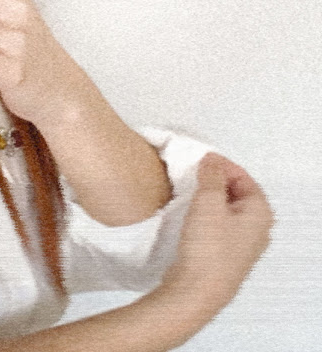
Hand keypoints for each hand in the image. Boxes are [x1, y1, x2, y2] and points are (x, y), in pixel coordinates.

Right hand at [160, 152, 272, 319]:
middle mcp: (257, 229)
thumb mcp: (209, 202)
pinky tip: (190, 213)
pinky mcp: (225, 254)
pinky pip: (220, 223)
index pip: (244, 177)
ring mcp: (242, 244)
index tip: (201, 158)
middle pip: (238, 193)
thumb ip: (212, 176)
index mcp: (260, 214)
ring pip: (227, 209)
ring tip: (189, 188)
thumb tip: (212, 161)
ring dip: (210, 196)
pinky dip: (207, 212)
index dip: (223, 164)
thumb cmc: (208, 248)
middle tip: (194, 171)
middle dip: (216, 179)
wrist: (197, 290)